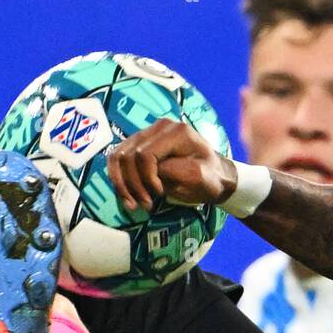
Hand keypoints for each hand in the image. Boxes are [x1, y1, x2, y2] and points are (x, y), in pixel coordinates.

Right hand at [105, 119, 238, 210]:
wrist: (214, 175)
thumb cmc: (210, 177)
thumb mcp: (198, 177)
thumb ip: (174, 172)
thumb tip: (151, 174)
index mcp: (176, 132)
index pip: (145, 153)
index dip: (146, 178)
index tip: (158, 194)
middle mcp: (159, 127)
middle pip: (128, 155)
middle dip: (133, 184)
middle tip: (145, 205)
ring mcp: (147, 133)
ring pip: (118, 156)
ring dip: (122, 183)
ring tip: (132, 203)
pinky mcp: (139, 144)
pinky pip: (118, 158)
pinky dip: (118, 178)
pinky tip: (126, 195)